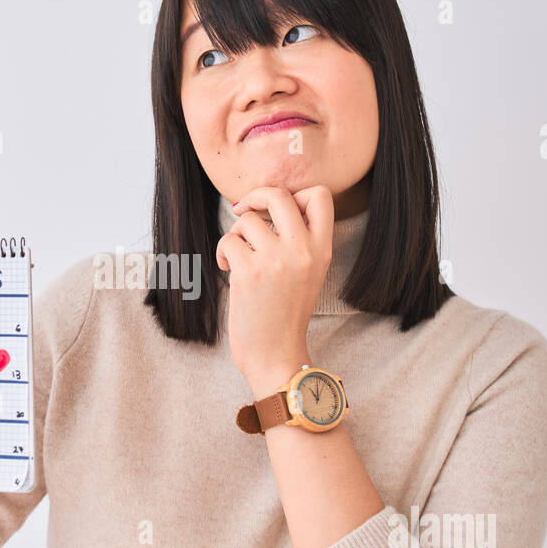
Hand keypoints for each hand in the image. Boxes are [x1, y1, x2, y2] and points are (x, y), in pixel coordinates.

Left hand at [216, 185, 333, 395]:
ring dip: (235, 235)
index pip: (319, 195)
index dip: (294, 193)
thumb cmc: (285, 313)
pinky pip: (228, 240)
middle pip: (278, 195)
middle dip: (255, 197)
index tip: (276, 209)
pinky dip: (223, 252)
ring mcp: (276, 259)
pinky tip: (228, 269)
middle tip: (243, 211)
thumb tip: (267, 202)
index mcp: (322, 249)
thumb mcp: (307, 272)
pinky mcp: (249, 271)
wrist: (275, 354)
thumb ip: (299, 239)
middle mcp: (303, 249)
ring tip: (238, 257)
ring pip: (246, 220)